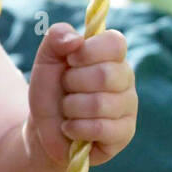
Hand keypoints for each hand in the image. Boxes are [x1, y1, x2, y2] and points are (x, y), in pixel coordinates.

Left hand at [27, 22, 137, 167]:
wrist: (43, 129)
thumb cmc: (51, 91)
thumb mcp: (45, 60)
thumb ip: (56, 38)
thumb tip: (76, 40)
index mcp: (111, 56)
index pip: (114, 42)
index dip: (87, 51)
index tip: (70, 61)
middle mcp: (125, 78)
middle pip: (105, 74)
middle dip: (72, 83)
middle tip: (66, 89)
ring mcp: (128, 106)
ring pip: (99, 104)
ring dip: (70, 107)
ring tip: (68, 110)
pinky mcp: (124, 133)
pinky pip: (100, 128)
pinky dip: (75, 128)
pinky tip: (71, 127)